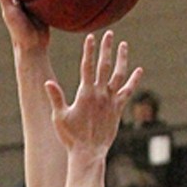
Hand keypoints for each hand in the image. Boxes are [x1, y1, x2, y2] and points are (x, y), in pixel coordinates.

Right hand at [44, 31, 141, 156]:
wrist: (89, 153)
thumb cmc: (71, 137)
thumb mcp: (59, 117)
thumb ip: (56, 98)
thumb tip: (47, 83)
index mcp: (85, 93)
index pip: (86, 66)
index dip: (89, 50)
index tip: (91, 36)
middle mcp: (100, 94)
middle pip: (104, 66)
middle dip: (106, 49)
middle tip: (109, 33)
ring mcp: (111, 101)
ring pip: (119, 75)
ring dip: (122, 59)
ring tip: (123, 45)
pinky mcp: (118, 109)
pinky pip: (128, 91)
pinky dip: (134, 80)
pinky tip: (139, 70)